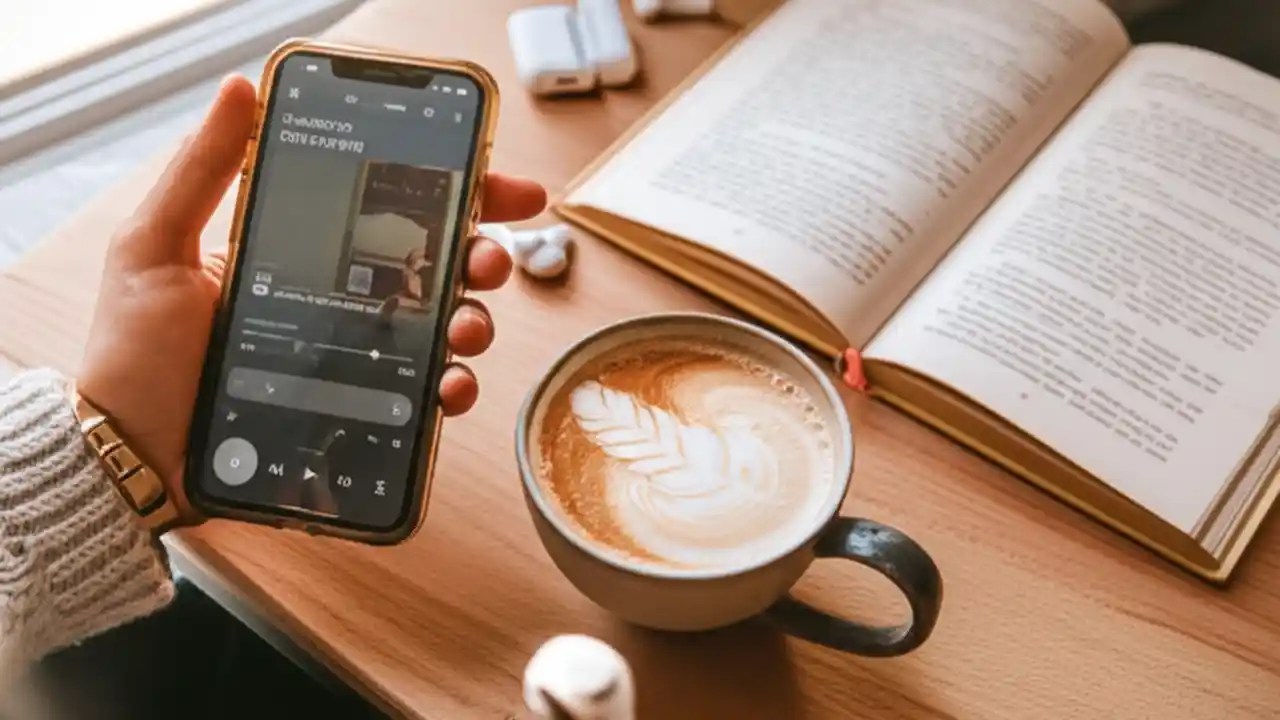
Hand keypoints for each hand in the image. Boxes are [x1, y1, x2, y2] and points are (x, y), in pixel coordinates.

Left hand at [77, 75, 545, 522]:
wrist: (134, 457)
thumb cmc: (135, 355)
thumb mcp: (155, 247)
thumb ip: (201, 171)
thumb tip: (239, 89)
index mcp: (304, 250)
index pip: (390, 210)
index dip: (457, 194)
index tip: (505, 187)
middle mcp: (339, 300)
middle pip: (435, 268)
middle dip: (481, 257)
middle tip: (489, 261)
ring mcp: (355, 357)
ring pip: (442, 328)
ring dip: (474, 321)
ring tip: (466, 329)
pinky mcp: (362, 411)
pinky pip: (425, 396)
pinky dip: (453, 388)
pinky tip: (448, 386)